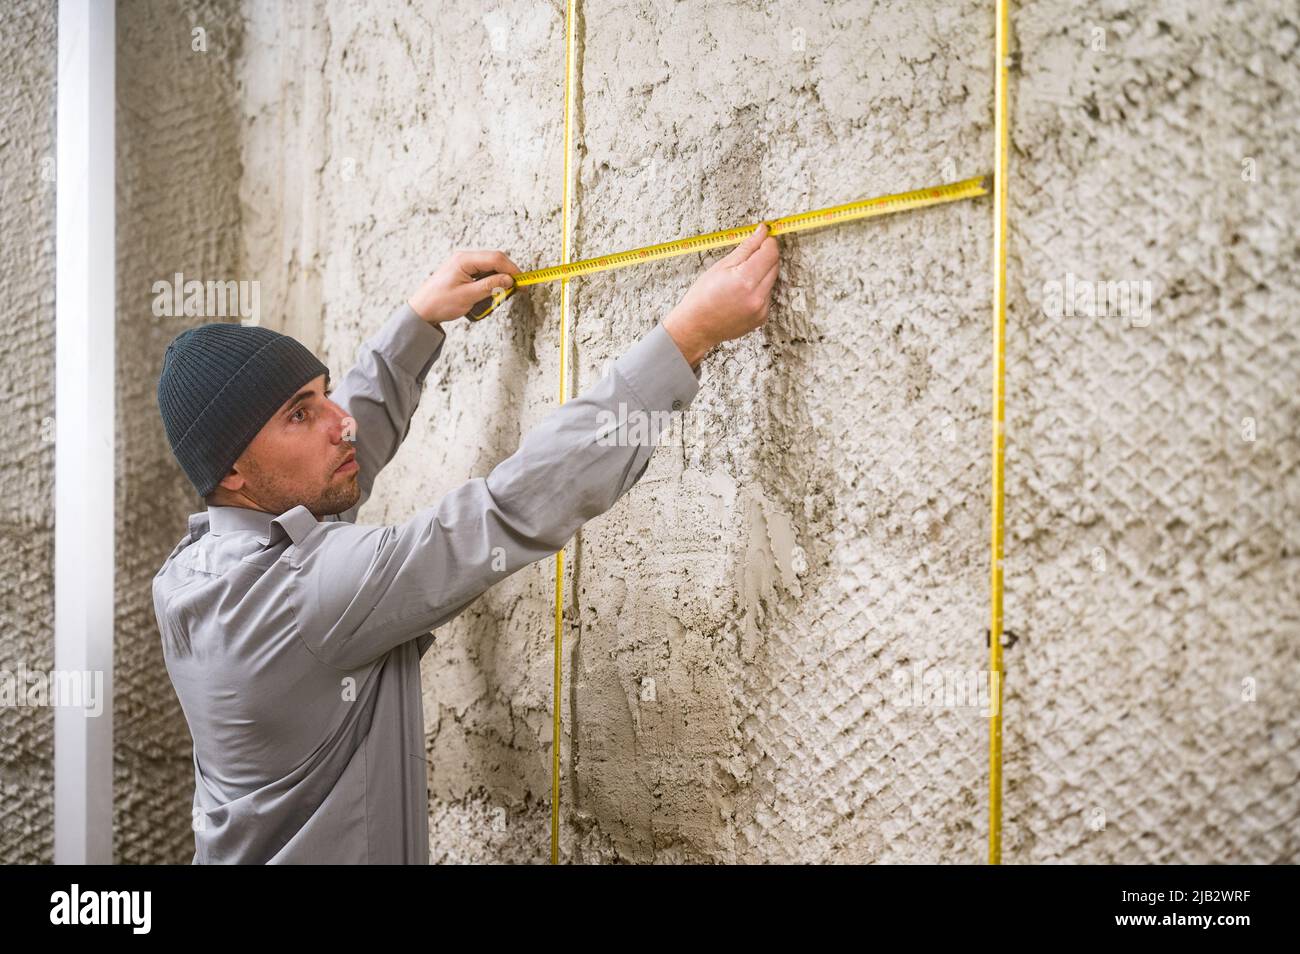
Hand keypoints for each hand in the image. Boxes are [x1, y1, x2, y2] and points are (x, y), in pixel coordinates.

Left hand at [408, 250, 521, 323]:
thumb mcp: (468, 296)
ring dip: (499, 279)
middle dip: (508, 273)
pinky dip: (491, 282)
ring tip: (501, 294)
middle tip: (517, 289)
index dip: (512, 270)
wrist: (422, 310)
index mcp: (464, 260)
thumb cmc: (440, 302)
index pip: (496, 258)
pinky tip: (491, 293)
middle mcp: (464, 258)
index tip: (522, 282)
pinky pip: (483, 273)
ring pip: (490, 266)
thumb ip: (490, 286)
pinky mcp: (464, 272)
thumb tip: (509, 280)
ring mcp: (464, 264)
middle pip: (495, 260)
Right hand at [662, 223, 779, 366]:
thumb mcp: (721, 266)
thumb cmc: (702, 296)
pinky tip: (742, 293)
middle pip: (775, 265)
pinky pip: (767, 295)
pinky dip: (759, 289)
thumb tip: (762, 232)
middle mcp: (757, 295)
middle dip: (765, 255)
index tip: (763, 236)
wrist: (696, 327)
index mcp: (745, 279)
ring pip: (772, 279)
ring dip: (762, 273)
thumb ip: (746, 247)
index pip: (771, 252)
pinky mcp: (762, 317)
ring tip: (740, 278)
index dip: (768, 241)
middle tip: (749, 255)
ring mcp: (761, 308)